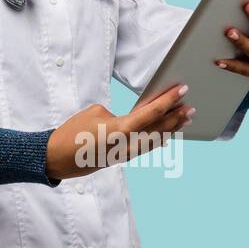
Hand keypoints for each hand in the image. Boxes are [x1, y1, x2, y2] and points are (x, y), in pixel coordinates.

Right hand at [45, 82, 192, 180]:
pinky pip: (146, 147)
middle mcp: (128, 143)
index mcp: (121, 128)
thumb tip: (130, 120)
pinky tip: (166, 136)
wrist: (58, 158)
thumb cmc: (73, 131)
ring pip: (156, 140)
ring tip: (184, 120)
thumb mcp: (95, 112)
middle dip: (176, 117)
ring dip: (171, 129)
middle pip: (159, 128)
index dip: (169, 99)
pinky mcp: (122, 157)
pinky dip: (159, 139)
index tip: (182, 89)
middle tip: (191, 107)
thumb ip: (118, 114)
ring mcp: (126, 153)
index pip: (152, 111)